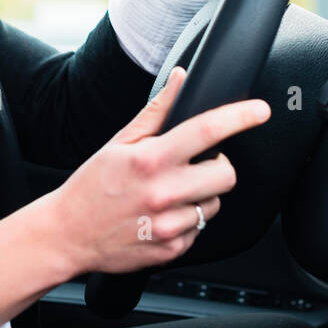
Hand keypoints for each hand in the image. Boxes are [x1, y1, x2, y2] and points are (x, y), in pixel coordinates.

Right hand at [51, 66, 270, 275]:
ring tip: (170, 193)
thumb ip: (156, 111)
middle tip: (194, 165)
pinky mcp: (172, 249)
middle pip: (225, 173)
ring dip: (202, 196)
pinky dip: (188, 221)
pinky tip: (162, 216)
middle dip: (217, 165)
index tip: (260, 111)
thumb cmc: (91, 186)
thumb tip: (180, 79)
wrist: (67, 234)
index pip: (206, 131)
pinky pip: (200, 229)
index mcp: (151, 160)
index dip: (239, 117)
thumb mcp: (119, 142)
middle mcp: (163, 193)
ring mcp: (169, 225)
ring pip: (215, 204)